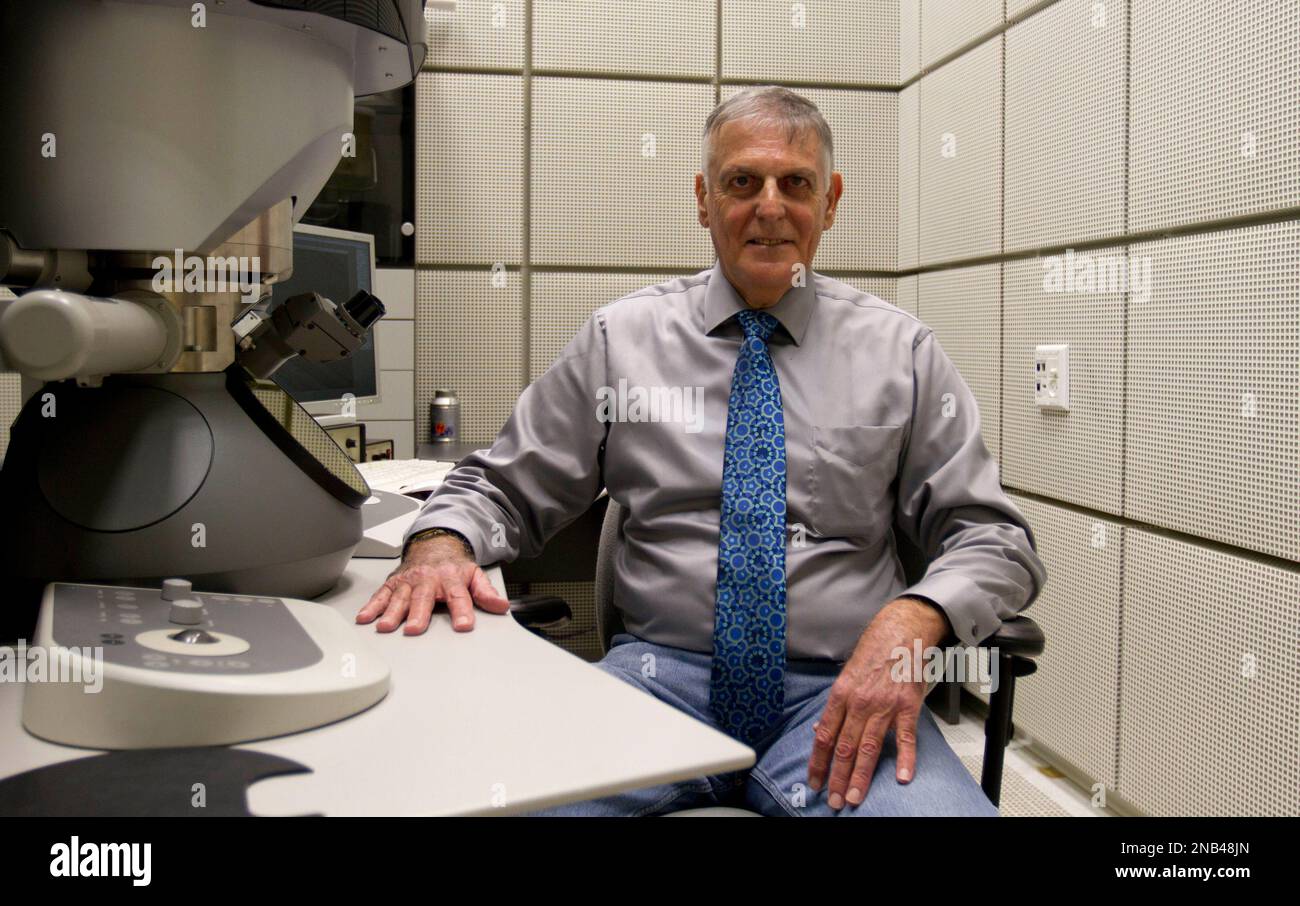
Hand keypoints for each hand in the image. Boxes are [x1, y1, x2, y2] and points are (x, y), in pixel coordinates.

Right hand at [355, 536, 510, 634]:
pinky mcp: (394, 582)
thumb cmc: (453, 565)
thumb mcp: (474, 574)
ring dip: (391, 612)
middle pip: (423, 598)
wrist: (434, 543)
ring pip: (399, 597)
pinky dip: (372, 606)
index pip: (458, 596)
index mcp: (450, 578)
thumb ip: (486, 592)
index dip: (462, 611)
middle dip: (418, 614)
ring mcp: (409, 581)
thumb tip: (501, 606)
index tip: (463, 626)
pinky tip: (365, 617)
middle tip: (415, 629)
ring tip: (386, 626)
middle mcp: (428, 579)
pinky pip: (381, 594)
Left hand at [807, 596, 948, 809]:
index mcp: (841, 695)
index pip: (824, 736)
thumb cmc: (874, 653)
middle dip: (837, 778)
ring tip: (854, 797)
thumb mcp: (846, 676)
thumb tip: (822, 728)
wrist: (901, 631)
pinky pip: (905, 737)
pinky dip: (905, 759)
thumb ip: (836, 705)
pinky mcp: (907, 706)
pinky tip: (902, 778)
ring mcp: (884, 705)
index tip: (814, 781)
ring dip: (861, 777)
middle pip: (844, 747)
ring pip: (869, 748)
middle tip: (834, 801)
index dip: (817, 762)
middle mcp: (859, 703)